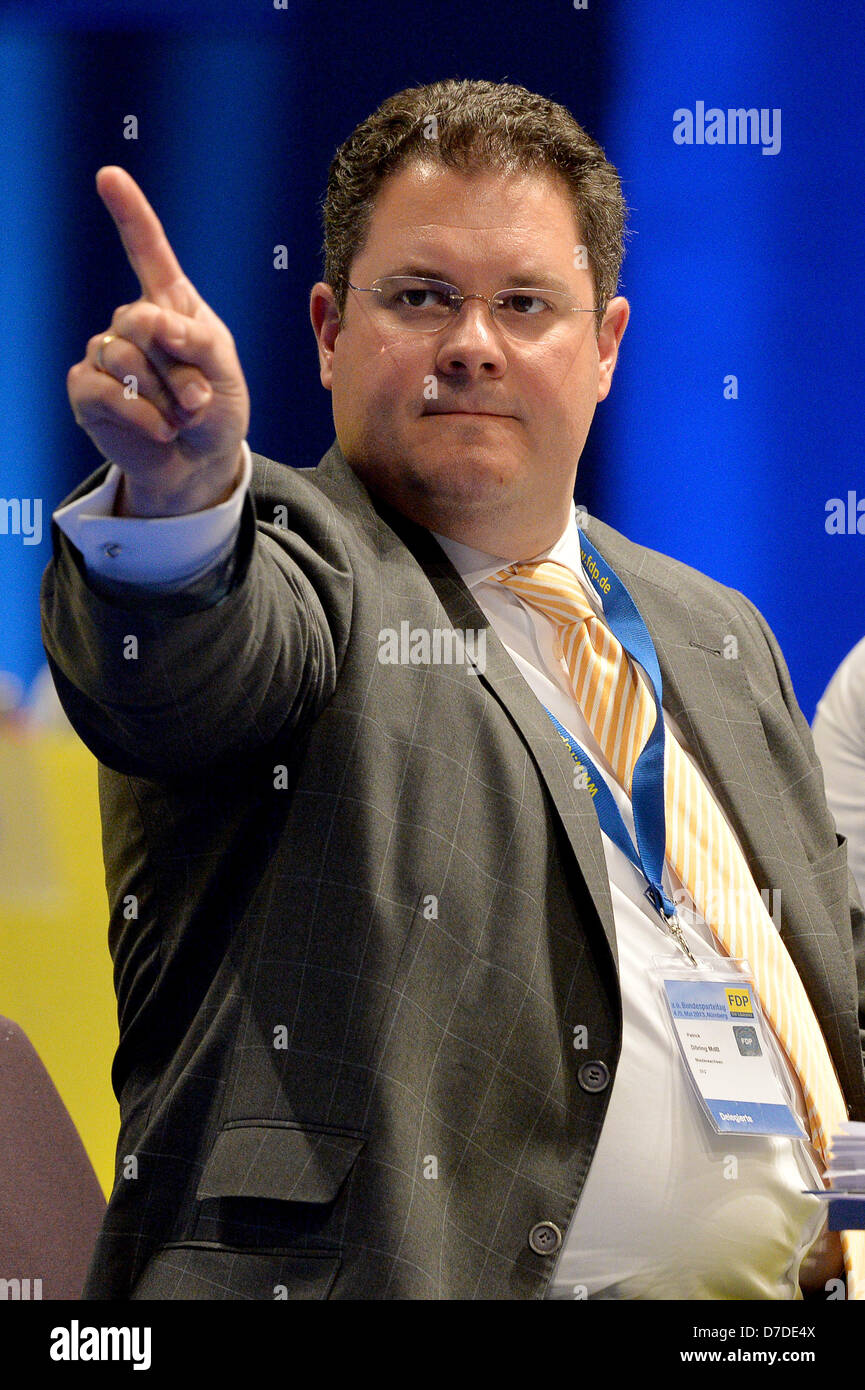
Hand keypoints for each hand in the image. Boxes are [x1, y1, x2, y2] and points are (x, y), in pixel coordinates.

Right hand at [67, 166, 249, 515]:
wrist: (199, 463)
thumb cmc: (215, 410)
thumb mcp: (224, 370)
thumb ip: (197, 339)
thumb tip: (151, 322)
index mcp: (172, 304)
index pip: (148, 251)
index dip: (129, 213)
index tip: (109, 176)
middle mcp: (134, 321)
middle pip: (141, 320)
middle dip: (178, 367)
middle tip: (198, 400)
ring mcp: (105, 353)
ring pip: (122, 356)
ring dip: (163, 396)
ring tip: (181, 418)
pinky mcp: (87, 390)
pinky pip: (102, 390)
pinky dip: (138, 414)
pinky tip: (159, 429)